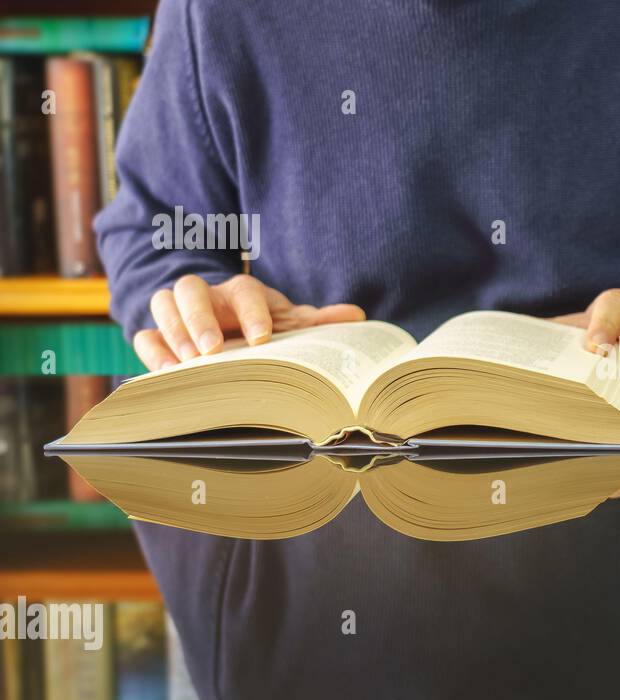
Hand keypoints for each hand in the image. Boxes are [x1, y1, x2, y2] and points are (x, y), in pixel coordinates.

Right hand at [134, 274, 365, 370]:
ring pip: (163, 304)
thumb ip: (317, 322)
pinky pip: (145, 334)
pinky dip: (153, 350)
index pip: (243, 290)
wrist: (229, 331)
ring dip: (174, 332)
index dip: (252, 311)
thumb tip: (356, 316)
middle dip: (200, 317)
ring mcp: (178, 314)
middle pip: (191, 289)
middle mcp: (207, 297)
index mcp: (241, 293)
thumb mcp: (287, 326)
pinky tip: (167, 372)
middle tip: (212, 349)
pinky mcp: (159, 335)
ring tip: (189, 361)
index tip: (262, 337)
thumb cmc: (262, 328)